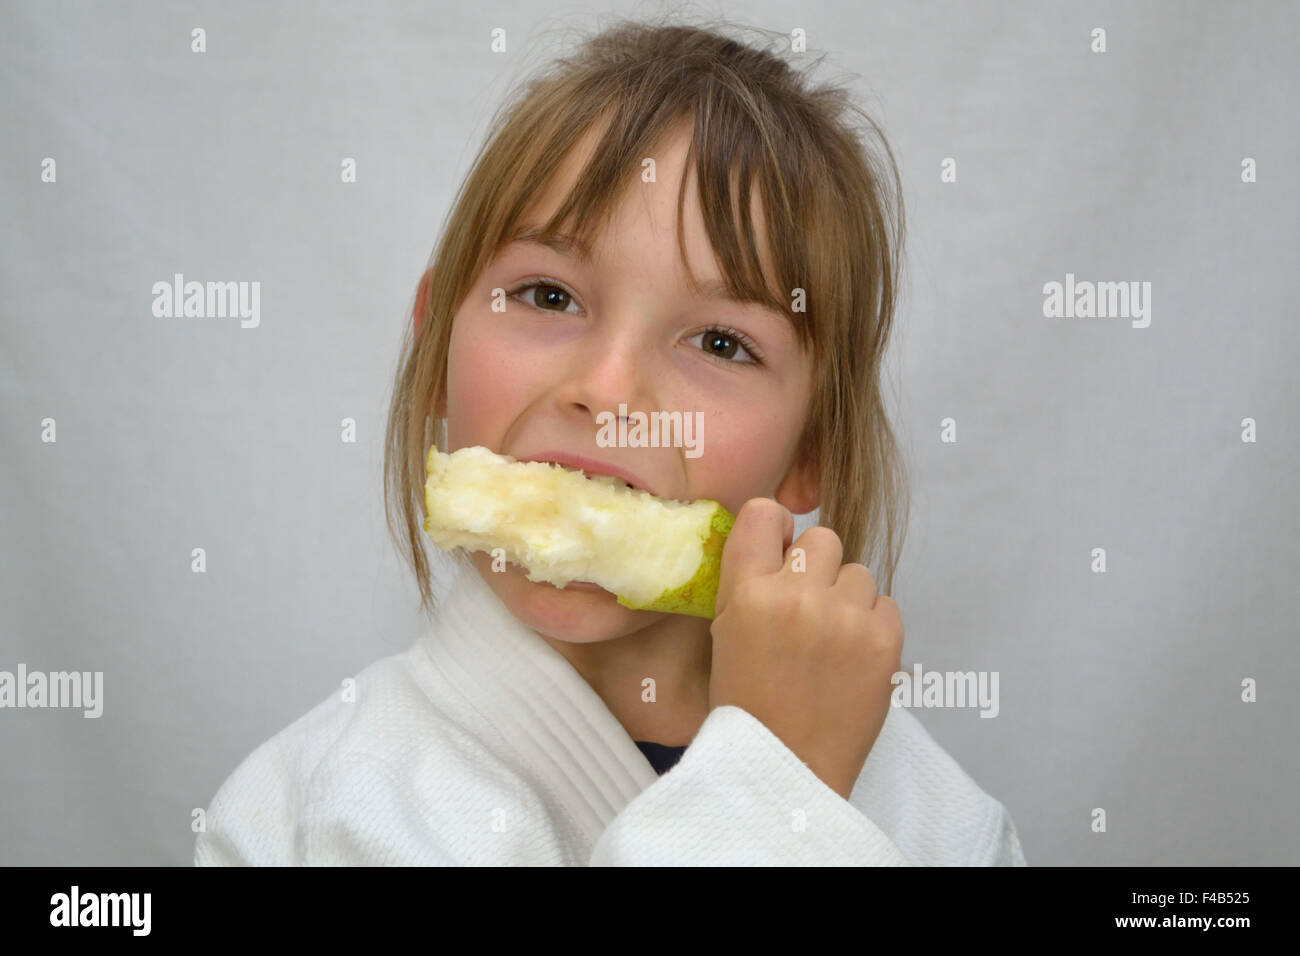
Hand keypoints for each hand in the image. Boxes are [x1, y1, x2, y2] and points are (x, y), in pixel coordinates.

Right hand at [708, 498, 903, 799]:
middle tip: (807, 608)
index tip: (778, 551)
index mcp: (747, 592)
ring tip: (831, 641)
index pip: (765, 513)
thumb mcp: (726, 633)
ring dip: (846, 598)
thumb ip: (748, 582)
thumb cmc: (748, 704)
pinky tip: (852, 657)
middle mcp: (797, 596)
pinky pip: (886, 603)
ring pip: (858, 571)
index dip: (774, 529)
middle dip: (816, 568)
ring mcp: (845, 617)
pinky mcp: (885, 640)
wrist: (787, 769)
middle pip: (822, 537)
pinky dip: (872, 625)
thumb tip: (779, 541)